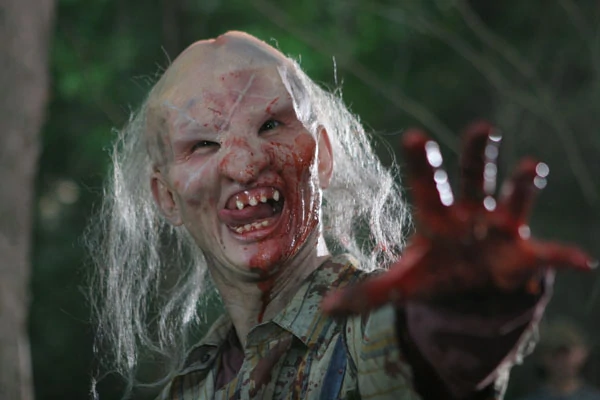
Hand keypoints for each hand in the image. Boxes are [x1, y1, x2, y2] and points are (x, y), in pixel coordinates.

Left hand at [322, 121, 596, 315]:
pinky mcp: (523, 251)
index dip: (421, 161)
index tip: (415, 134)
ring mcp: (499, 227)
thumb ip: (367, 295)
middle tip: (482, 128)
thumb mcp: (401, 284)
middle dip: (477, 154)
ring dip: (522, 184)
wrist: (468, 286)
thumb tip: (324, 309)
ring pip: (512, 199)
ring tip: (532, 167)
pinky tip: (584, 261)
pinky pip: (547, 253)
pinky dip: (563, 257)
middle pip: (472, 176)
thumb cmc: (433, 272)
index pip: (425, 182)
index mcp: (434, 214)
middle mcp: (469, 211)